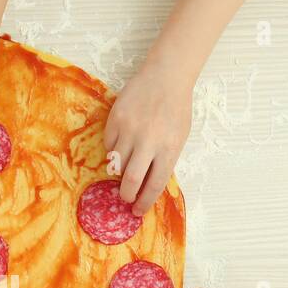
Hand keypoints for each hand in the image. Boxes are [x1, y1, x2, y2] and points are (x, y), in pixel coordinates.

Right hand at [105, 59, 191, 213]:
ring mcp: (130, 129)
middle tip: (125, 197)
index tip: (137, 211)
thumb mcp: (178, 138)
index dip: (144, 203)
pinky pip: (109, 145)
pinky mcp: (115, 119)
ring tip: (125, 167)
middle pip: (131, 180)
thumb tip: (146, 185)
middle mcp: (148, 141)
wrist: (165, 77)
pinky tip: (121, 143)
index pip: (154, 185)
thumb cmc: (176, 110)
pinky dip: (113, 150)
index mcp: (169, 149)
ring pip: (116, 163)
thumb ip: (164, 160)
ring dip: (118, 171)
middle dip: (126, 194)